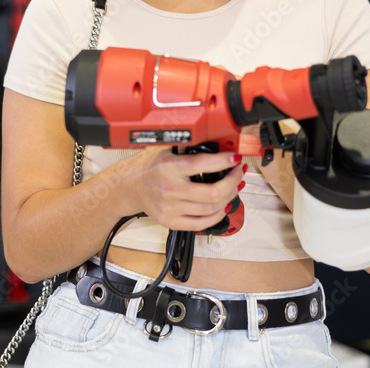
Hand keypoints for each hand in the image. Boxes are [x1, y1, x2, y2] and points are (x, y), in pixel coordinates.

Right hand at [122, 148, 246, 231]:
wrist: (130, 187)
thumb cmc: (149, 167)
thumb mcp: (166, 150)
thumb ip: (189, 149)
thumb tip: (218, 145)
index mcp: (169, 167)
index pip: (201, 164)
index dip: (223, 162)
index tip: (235, 158)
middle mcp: (170, 189)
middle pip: (212, 193)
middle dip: (233, 182)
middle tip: (239, 173)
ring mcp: (170, 208)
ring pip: (211, 209)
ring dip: (229, 197)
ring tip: (235, 187)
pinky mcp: (170, 222)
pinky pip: (201, 224)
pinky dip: (218, 215)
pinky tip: (223, 205)